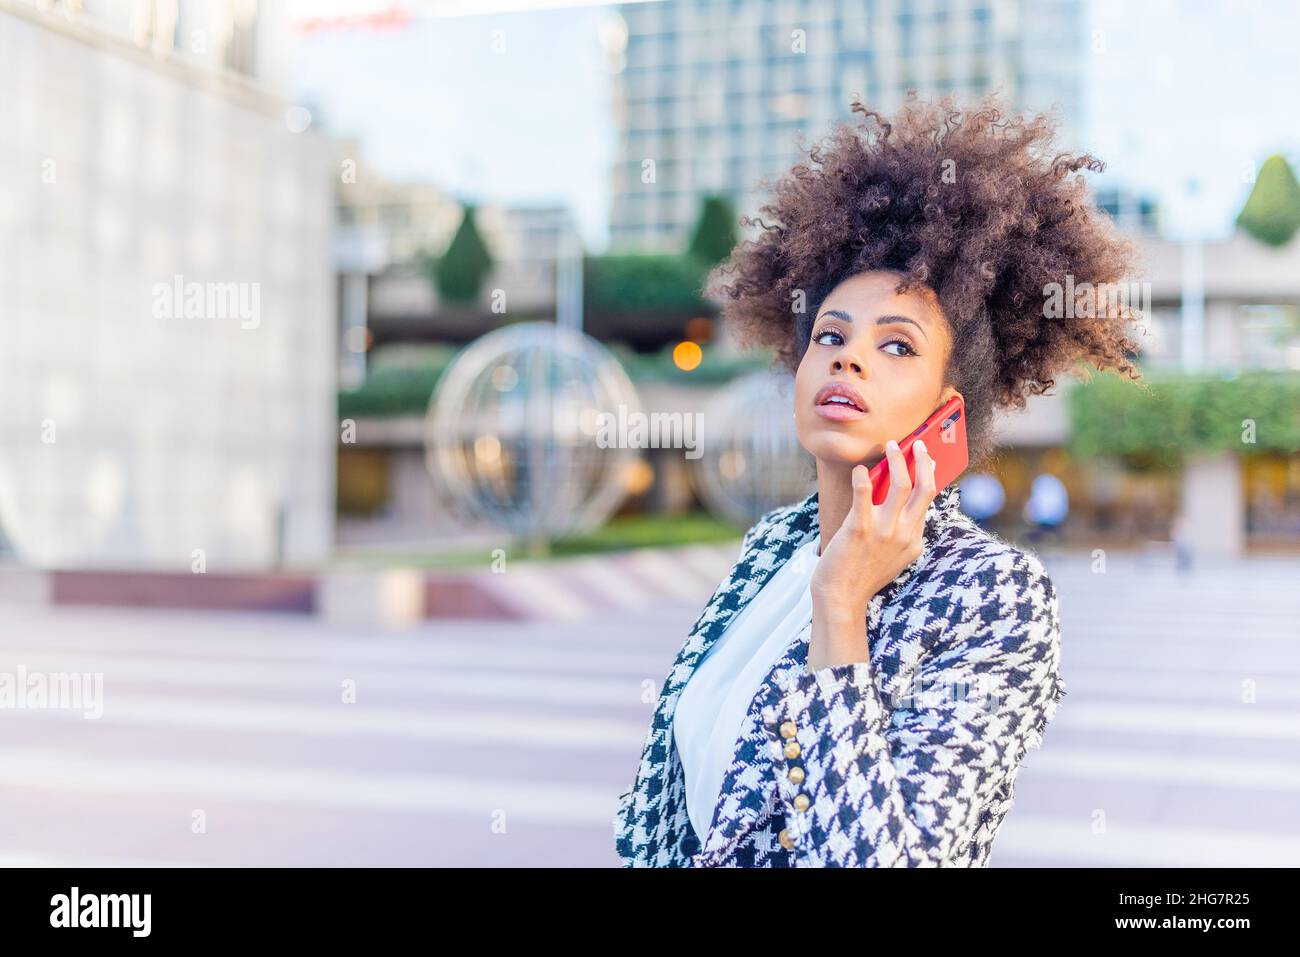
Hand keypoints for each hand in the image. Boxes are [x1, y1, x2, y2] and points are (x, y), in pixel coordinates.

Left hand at [807, 439, 937, 669]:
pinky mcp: (860, 529)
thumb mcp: (891, 556)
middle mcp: (905, 534)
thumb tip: (895, 500)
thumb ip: (899, 533)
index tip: (927, 460)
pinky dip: (862, 477)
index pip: (928, 501)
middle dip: (923, 461)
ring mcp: (884, 531)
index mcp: (914, 541)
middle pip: (923, 488)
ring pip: (901, 484)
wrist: (841, 598)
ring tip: (891, 446)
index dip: (929, 475)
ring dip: (898, 459)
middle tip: (918, 444)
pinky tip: (859, 469)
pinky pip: (863, 493)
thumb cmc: (860, 575)